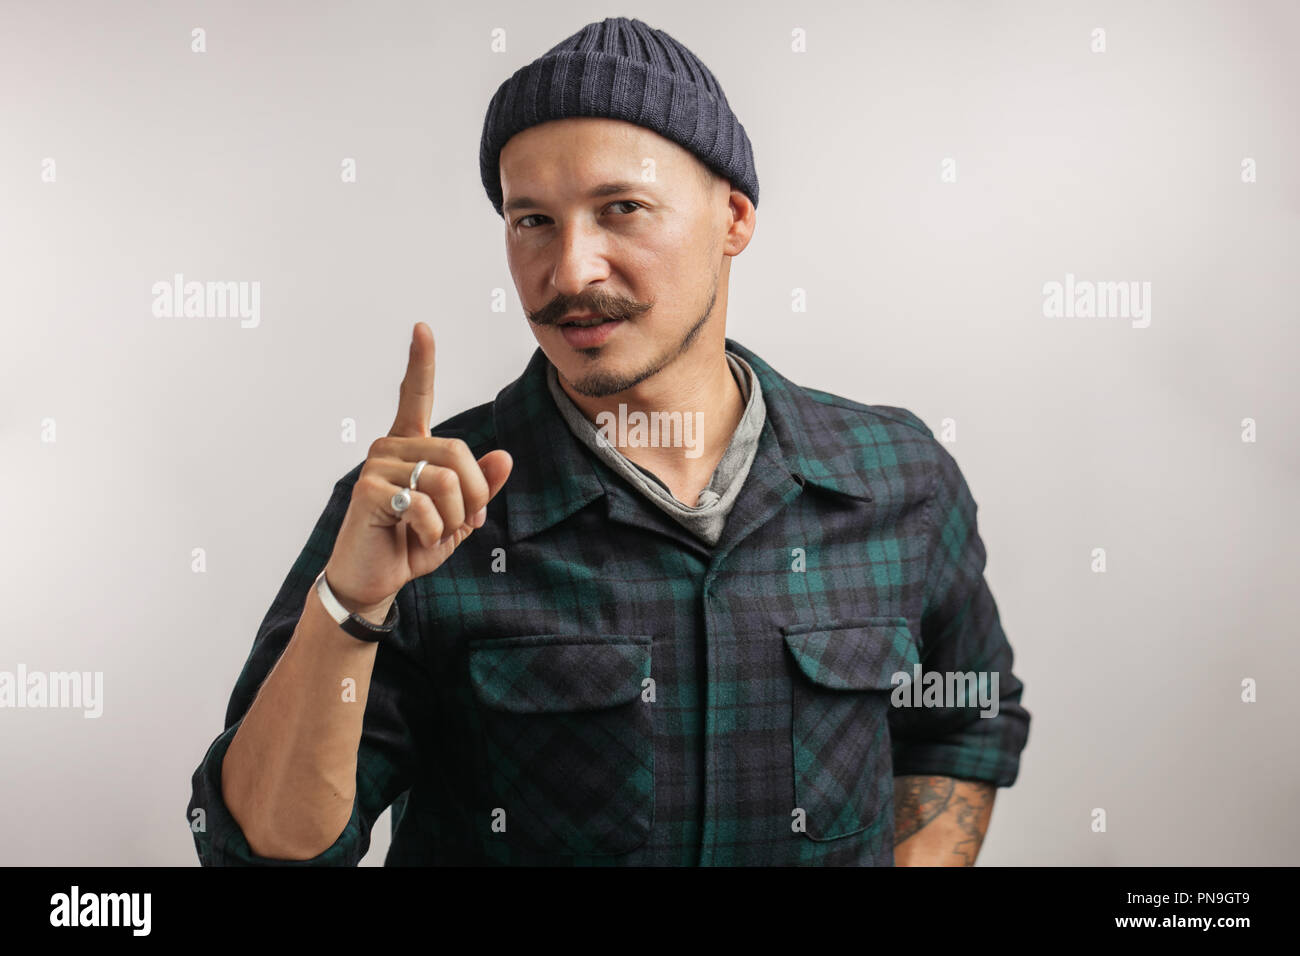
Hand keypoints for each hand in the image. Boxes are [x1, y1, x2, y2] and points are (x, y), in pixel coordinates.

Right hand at [322, 322, 512, 615]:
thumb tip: (505, 456)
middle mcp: (390, 447)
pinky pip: (424, 505)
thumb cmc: (411, 543)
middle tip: (459, 522)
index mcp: (410, 446)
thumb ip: (481, 486)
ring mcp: (376, 466)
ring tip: (432, 532)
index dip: (421, 362)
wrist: (373, 579)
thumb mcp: (458, 516)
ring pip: (446, 481)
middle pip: (459, 453)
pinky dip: (433, 530)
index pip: (414, 396)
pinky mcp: (369, 490)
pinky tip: (415, 538)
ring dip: (452, 518)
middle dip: (474, 496)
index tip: (422, 328)